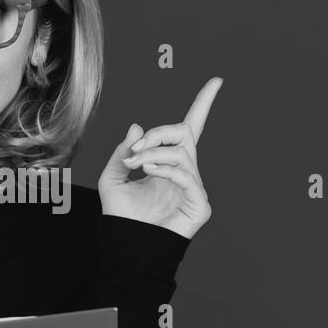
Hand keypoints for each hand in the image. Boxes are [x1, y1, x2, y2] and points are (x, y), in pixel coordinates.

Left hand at [98, 77, 221, 238]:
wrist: (128, 246)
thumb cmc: (121, 216)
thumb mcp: (111, 177)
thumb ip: (123, 151)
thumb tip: (139, 126)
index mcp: (169, 162)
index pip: (190, 127)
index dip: (203, 104)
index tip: (216, 82)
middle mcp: (185, 170)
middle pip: (184, 132)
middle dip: (158, 134)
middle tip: (135, 150)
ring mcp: (195, 187)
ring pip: (182, 152)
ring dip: (154, 153)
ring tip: (136, 165)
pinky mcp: (200, 205)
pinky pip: (187, 175)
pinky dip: (166, 169)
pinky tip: (149, 173)